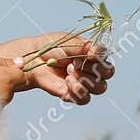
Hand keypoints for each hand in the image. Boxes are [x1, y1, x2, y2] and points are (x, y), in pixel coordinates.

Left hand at [0, 32, 114, 104]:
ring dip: (86, 80)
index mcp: (92, 54)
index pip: (107, 59)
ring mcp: (82, 82)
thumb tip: (98, 53)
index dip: (100, 58)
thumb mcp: (69, 41)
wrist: (32, 59)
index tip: (88, 54)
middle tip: (76, 63)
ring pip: (100, 88)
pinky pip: (85, 99)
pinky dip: (78, 90)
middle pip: (107, 74)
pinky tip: (67, 81)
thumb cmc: (50, 46)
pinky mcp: (72, 94)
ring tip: (69, 72)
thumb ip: (86, 46)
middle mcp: (90, 69)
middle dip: (94, 69)